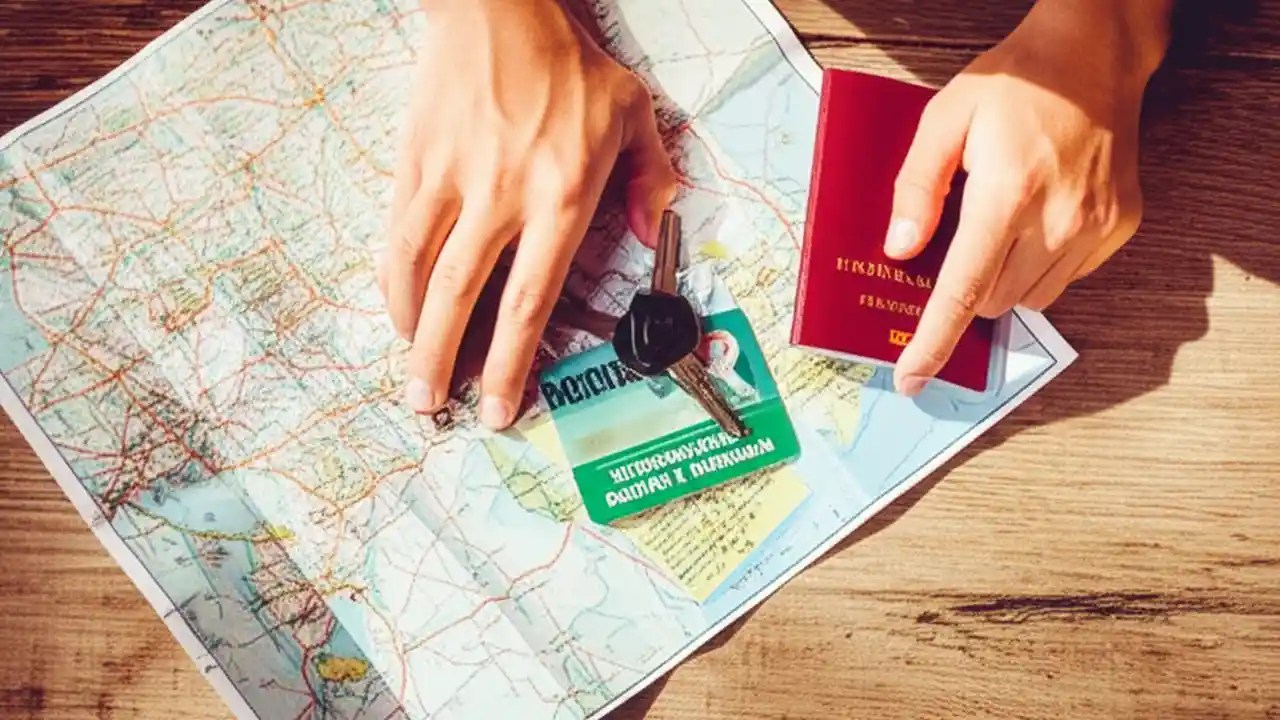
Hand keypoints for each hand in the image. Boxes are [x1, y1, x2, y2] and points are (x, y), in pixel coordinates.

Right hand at [377, 0, 675, 427]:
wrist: (496, 8)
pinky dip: (393, 280)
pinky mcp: (415, 165)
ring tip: (409, 378)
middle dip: (446, 362)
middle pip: (465, 299)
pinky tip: (397, 310)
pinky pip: (397, 235)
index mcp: (561, 197)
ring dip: (410, 332)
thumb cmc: (567, 62)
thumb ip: (649, 178)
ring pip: (420, 272)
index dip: (510, 361)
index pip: (530, 299)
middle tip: (433, 409)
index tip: (499, 405)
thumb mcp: (631, 111)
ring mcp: (452, 182)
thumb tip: (655, 235)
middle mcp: (502, 199)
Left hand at [885, 0, 1171, 395]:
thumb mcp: (944, 119)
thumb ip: (917, 188)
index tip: (910, 378)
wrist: (1094, 55)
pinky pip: (1068, 276)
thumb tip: (901, 250)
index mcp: (1008, 194)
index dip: (933, 341)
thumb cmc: (1014, 81)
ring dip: (1004, 280)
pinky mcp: (1120, 227)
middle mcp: (1058, 220)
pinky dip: (1043, 264)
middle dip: (966, 288)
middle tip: (962, 239)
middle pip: (993, 301)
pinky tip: (1037, 218)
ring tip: (1002, 223)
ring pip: (1032, 297)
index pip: (962, 290)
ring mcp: (1097, 227)